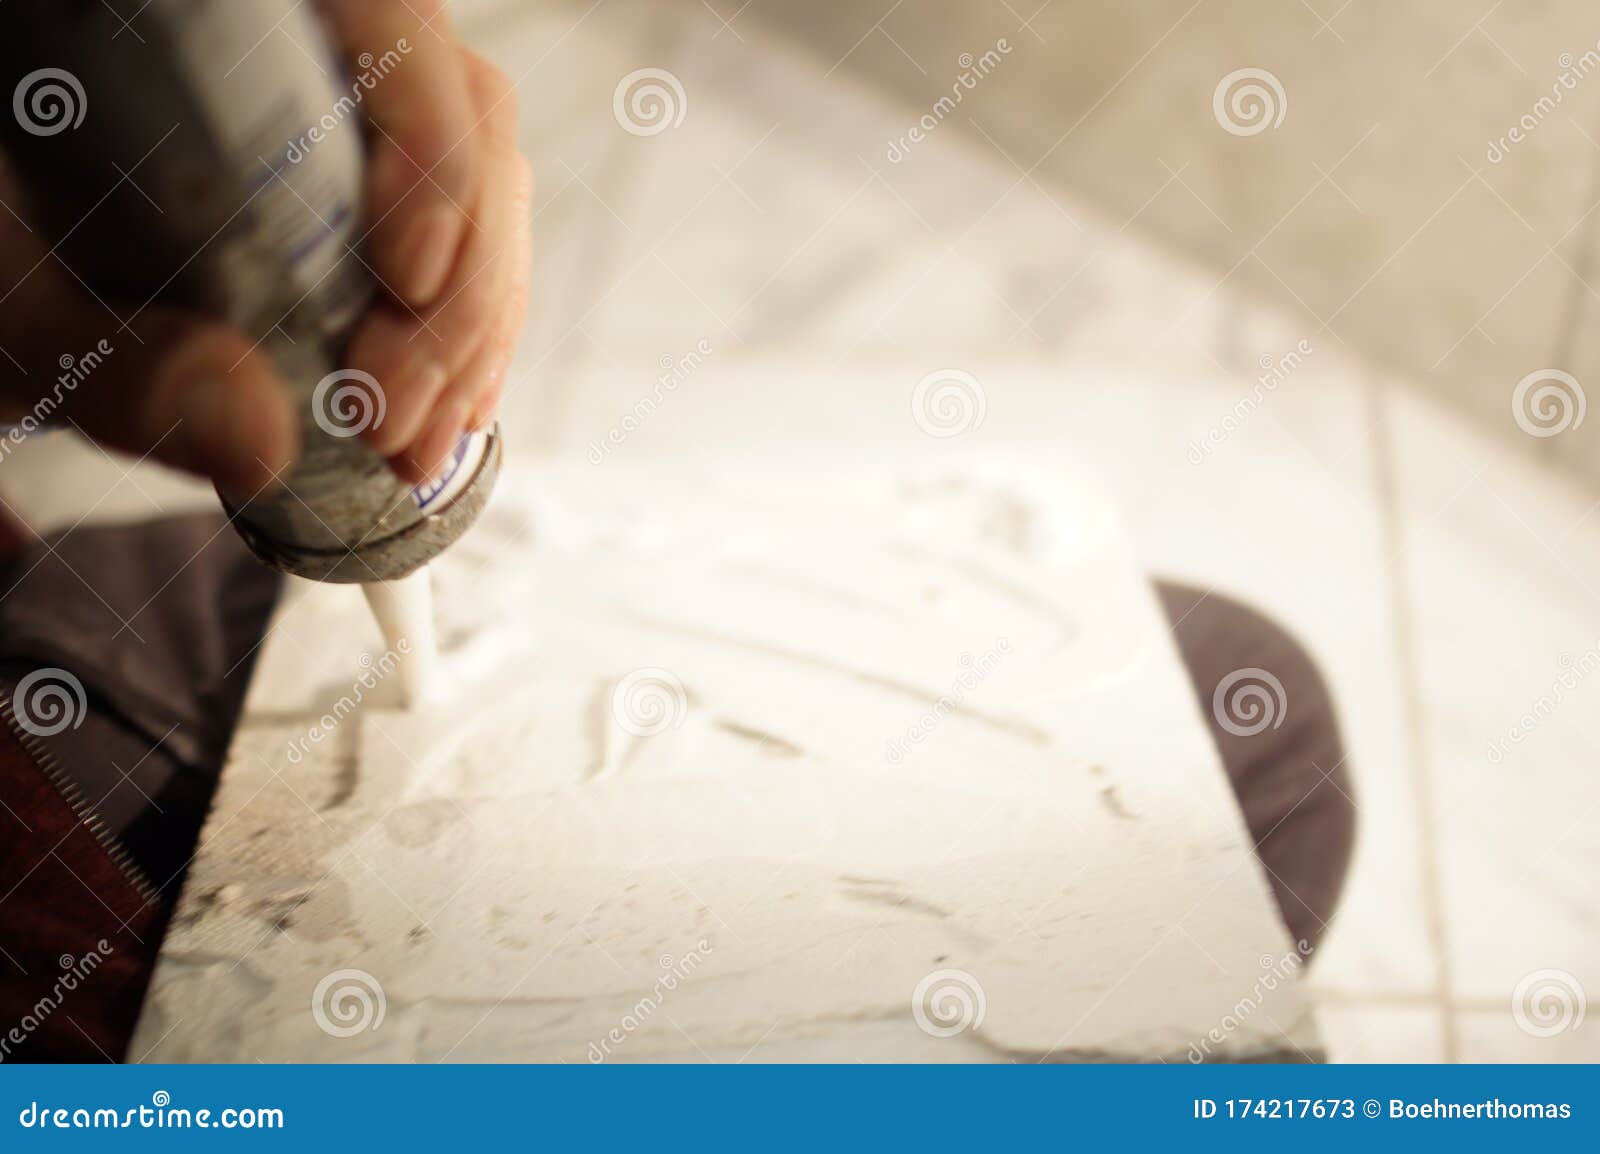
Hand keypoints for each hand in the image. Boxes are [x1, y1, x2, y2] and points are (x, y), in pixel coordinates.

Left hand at [0, 0, 530, 493]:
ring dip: (472, 326)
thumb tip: (262, 438)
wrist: (14, 271)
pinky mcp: (393, 179)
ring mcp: (363, 108)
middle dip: (457, 280)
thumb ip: (126, 367)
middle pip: (460, 111)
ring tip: (415, 439)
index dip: (423, 134)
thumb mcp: (27, 319)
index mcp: (211, 19)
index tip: (408, 276)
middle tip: (393, 411)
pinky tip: (442, 414)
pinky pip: (480, 235)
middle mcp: (309, 41)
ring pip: (488, 179)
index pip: (379, 14)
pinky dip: (472, 337)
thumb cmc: (1, 259)